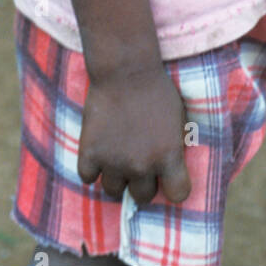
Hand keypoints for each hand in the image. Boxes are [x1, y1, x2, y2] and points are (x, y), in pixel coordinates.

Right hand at [77, 65, 191, 206]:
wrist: (125, 68)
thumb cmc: (156, 89)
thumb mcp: (179, 120)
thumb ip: (174, 149)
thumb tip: (170, 173)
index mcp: (168, 156)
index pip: (178, 195)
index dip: (174, 187)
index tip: (169, 178)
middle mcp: (142, 165)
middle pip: (142, 197)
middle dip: (142, 182)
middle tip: (138, 163)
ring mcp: (113, 161)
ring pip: (113, 191)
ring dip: (116, 177)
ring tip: (117, 157)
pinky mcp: (89, 153)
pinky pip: (87, 177)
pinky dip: (91, 167)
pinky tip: (98, 152)